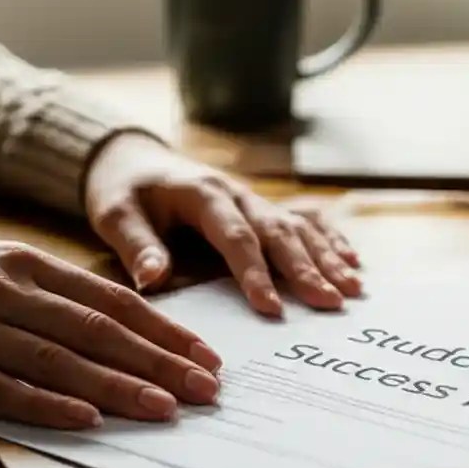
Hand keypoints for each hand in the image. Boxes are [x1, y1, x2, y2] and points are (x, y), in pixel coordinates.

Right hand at [0, 239, 222, 428]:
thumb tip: (124, 328)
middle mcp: (3, 289)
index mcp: (25, 263)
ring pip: (56, 359)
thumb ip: (53, 292)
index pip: (111, 300)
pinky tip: (85, 419)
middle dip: (158, 362)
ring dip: (116, 387)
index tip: (206, 355)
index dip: (163, 330)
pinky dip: (44, 403)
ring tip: (164, 409)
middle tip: (206, 389)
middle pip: (96, 330)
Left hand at [85, 133, 360, 316]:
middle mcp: (237, 194)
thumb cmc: (123, 191)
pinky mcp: (261, 208)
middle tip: (331, 302)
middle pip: (278, 232)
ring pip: (297, 228)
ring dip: (327, 258)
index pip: (235, 236)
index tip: (271, 308)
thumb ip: (136, 245)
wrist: (133, 160)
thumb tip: (152, 280)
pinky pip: (302, 221)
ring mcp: (254, 200)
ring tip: (353, 289)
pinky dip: (329, 240)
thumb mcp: (115, 214)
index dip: (255, 272)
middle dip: (307, 268)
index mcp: (203, 194)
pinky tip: (353, 261)